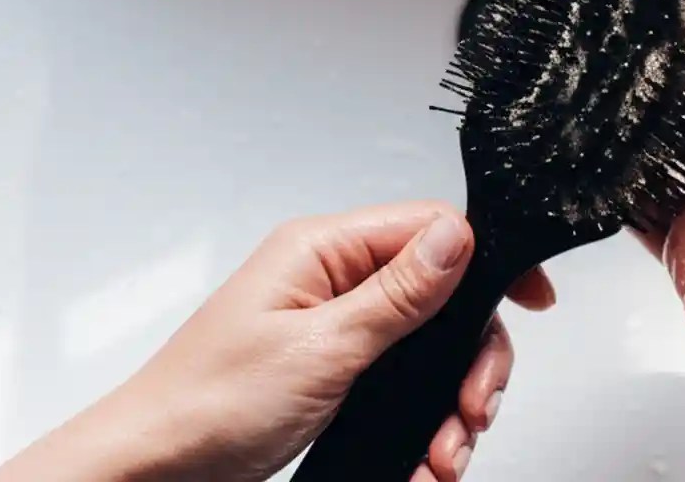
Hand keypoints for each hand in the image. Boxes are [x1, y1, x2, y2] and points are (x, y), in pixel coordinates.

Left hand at [0, 202, 554, 481]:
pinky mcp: (336, 370)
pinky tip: (421, 460)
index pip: (431, 227)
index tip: (532, 301)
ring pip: (430, 347)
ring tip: (444, 453)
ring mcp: (336, 327)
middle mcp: (333, 280)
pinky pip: (403, 383)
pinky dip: (422, 423)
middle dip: (470, 360)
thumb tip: (458, 237)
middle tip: (473, 410)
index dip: (489, 261)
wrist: (152, 471)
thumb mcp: (321, 347)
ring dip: (450, 403)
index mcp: (323, 250)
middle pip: (443, 296)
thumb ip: (398, 294)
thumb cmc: (208, 404)